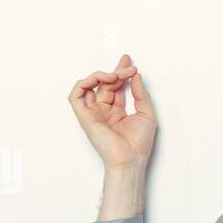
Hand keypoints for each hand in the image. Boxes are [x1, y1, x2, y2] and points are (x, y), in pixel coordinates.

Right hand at [67, 53, 156, 169]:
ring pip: (89, 86)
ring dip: (101, 76)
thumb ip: (141, 94)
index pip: (116, 87)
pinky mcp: (85, 117)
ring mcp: (93, 113)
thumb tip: (136, 76)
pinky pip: (75, 96)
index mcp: (118, 112)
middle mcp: (104, 111)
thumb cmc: (139, 143)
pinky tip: (100, 79)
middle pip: (105, 84)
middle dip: (116, 71)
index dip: (121, 72)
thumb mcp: (147, 113)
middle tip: (128, 67)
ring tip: (115, 75)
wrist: (130, 159)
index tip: (130, 63)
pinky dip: (84, 83)